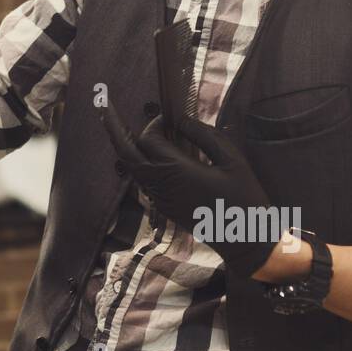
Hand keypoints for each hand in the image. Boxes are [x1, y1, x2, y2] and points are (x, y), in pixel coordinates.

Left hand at [101, 107, 276, 279]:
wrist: (246, 240)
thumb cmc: (245, 198)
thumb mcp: (231, 160)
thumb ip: (204, 136)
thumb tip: (182, 120)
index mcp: (176, 170)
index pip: (148, 139)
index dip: (154, 122)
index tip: (169, 115)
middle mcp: (161, 185)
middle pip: (126, 154)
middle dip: (115, 130)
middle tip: (105, 109)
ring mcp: (160, 199)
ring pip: (132, 169)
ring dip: (126, 147)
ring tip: (119, 127)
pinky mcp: (165, 207)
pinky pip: (144, 181)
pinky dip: (139, 162)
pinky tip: (147, 152)